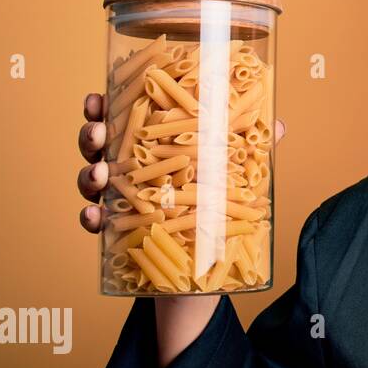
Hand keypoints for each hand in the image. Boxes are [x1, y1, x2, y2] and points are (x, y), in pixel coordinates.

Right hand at [77, 92, 285, 232]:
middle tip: (97, 132)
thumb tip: (278, 124)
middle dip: (91, 136)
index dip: (103, 108)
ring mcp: (120, 202)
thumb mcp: (235, 175)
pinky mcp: (119, 236)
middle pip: (100, 147)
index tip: (97, 98)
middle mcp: (130, 171)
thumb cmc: (217, 207)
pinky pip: (97, 224)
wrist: (204, 269)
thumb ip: (251, 150)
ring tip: (99, 174)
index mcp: (150, 148)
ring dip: (88, 175)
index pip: (121, 121)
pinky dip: (90, 218)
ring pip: (93, 182)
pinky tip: (95, 216)